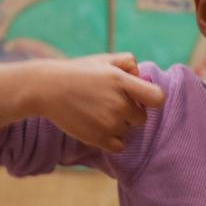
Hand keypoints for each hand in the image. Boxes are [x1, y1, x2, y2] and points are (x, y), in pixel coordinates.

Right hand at [32, 53, 164, 153]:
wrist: (47, 89)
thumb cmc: (78, 72)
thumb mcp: (104, 60)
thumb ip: (128, 63)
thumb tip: (142, 77)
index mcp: (122, 82)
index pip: (157, 99)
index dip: (151, 99)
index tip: (140, 98)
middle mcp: (119, 104)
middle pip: (141, 118)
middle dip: (130, 112)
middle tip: (110, 103)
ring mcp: (109, 124)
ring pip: (128, 131)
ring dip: (119, 125)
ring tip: (99, 112)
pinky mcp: (99, 139)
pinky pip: (119, 146)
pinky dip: (112, 139)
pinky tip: (99, 126)